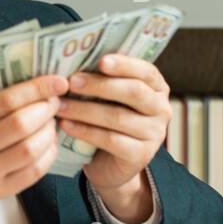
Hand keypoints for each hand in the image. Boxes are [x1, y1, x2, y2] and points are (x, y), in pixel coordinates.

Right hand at [0, 73, 67, 219]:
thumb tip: (42, 86)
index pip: (7, 101)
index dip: (38, 89)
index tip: (59, 82)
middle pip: (21, 125)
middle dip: (46, 110)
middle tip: (54, 103)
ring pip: (31, 150)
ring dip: (49, 132)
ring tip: (51, 123)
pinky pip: (34, 172)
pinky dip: (49, 153)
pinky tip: (49, 143)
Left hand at [57, 53, 170, 200]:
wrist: (110, 165)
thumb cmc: (107, 122)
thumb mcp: (109, 98)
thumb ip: (103, 79)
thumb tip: (76, 58)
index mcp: (157, 88)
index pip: (146, 71)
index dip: (125, 64)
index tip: (101, 61)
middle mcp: (161, 109)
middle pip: (133, 92)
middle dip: (100, 85)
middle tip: (72, 82)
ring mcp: (154, 134)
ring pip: (118, 117)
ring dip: (85, 110)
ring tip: (61, 105)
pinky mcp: (141, 155)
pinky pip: (111, 140)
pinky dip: (85, 131)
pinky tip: (66, 125)